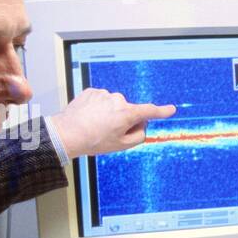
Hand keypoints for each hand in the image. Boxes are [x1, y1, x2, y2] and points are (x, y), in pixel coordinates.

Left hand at [49, 87, 175, 157]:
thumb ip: (139, 135)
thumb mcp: (121, 145)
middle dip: (124, 120)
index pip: (149, 111)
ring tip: (96, 126)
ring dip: (109, 114)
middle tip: (110, 133)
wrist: (66, 133)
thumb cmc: (94, 141)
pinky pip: (101, 100)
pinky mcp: (91, 92)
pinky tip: (89, 117)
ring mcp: (103, 94)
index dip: (161, 111)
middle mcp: (117, 100)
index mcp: (127, 113)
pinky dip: (98, 108)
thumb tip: (142, 125)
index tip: (170, 109)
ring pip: (113, 105)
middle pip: (128, 110)